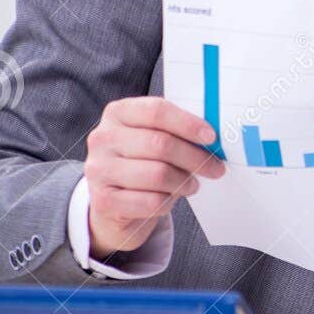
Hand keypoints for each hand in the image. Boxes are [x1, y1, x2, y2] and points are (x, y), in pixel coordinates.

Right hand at [84, 97, 224, 260]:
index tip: (211, 137)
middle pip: (160, 144)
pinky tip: (169, 198)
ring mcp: (98, 169)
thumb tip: (213, 138)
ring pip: (158, 174)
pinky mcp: (102, 200)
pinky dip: (168, 202)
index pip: (156, 111)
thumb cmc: (143, 161)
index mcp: (118, 113)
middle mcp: (103, 138)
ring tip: (192, 184)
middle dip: (195, 158)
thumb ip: (177, 131)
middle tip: (215, 168)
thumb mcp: (155, 136)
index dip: (188, 124)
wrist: (114, 200)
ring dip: (184, 182)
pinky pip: (151, 202)